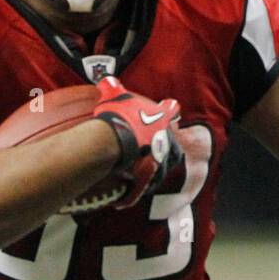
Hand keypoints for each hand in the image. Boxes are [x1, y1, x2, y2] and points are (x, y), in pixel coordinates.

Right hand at [92, 75, 182, 208]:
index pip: (171, 112)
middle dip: (165, 151)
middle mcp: (166, 141)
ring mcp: (160, 161)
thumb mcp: (113, 96)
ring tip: (134, 177)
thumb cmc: (117, 116)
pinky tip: (122, 199)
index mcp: (161, 119)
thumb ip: (111, 88)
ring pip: (159, 171)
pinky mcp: (150, 179)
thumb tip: (106, 80)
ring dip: (149, 174)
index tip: (172, 109)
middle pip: (173, 149)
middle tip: (150, 154)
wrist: (116, 140)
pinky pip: (142, 188)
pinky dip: (133, 193)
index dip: (170, 111)